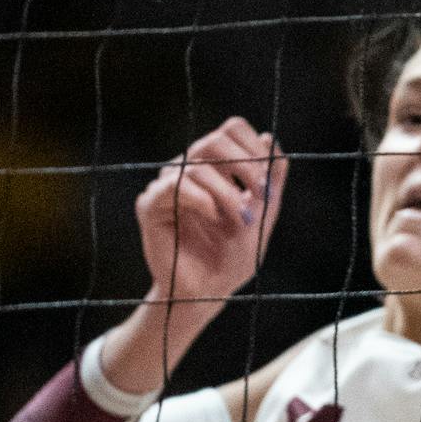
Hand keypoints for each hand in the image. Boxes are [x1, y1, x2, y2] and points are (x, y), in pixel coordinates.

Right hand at [135, 118, 284, 315]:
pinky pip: (174, 185)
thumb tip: (270, 138)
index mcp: (216, 166)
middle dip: (245, 166)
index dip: (253, 146)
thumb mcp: (263, 216)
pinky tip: (213, 215)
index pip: (231, 129)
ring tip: (241, 219)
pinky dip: (201, 198)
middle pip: (214, 140)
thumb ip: (270, 180)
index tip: (268, 180)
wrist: (208, 292)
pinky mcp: (150, 205)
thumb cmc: (233, 256)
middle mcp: (189, 169)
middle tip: (261, 193)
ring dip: (227, 193)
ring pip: (197, 165)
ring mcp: (167, 185)